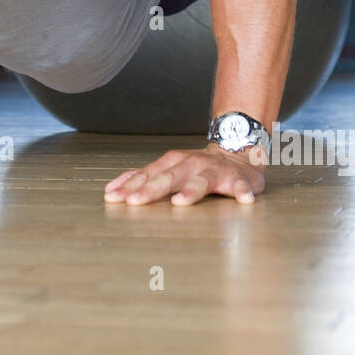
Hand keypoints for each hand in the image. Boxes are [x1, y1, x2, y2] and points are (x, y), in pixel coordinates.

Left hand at [104, 141, 265, 206]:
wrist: (236, 152)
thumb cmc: (196, 167)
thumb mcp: (169, 169)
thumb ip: (143, 179)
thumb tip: (111, 191)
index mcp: (172, 163)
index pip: (147, 174)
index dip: (129, 185)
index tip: (113, 197)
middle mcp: (190, 164)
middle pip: (168, 177)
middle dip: (150, 189)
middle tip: (134, 202)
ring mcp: (214, 171)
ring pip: (201, 181)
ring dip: (190, 191)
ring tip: (179, 203)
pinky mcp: (237, 179)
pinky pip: (240, 186)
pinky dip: (242, 192)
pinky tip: (243, 200)